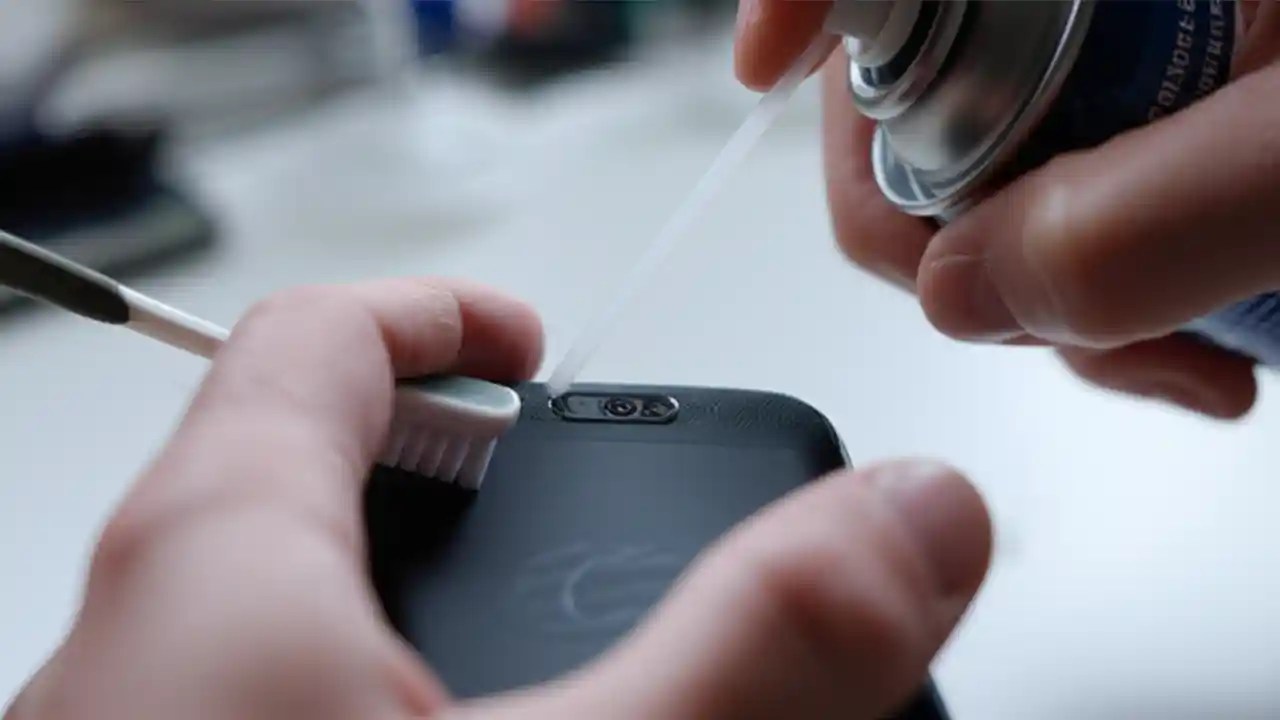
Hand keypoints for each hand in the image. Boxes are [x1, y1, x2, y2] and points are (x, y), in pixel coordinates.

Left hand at [5, 279, 989, 719]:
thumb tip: (920, 519)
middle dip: (465, 493)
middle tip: (582, 547)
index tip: (532, 343)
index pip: (319, 342)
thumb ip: (765, 648)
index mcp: (214, 574)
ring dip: (440, 633)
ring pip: (301, 629)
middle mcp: (141, 657)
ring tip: (574, 686)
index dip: (443, 315)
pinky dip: (393, 718)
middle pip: (307, 481)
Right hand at [736, 0, 1279, 419]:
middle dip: (945, 242)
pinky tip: (1174, 345)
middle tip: (1061, 321)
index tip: (759, 66)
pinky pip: (1027, 226)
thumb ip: (1139, 222)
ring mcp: (1092, 84)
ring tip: (1175, 361)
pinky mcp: (1114, 149)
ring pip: (961, 188)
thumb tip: (956, 292)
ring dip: (1031, 305)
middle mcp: (1082, 19)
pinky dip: (1076, 306)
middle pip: (903, 104)